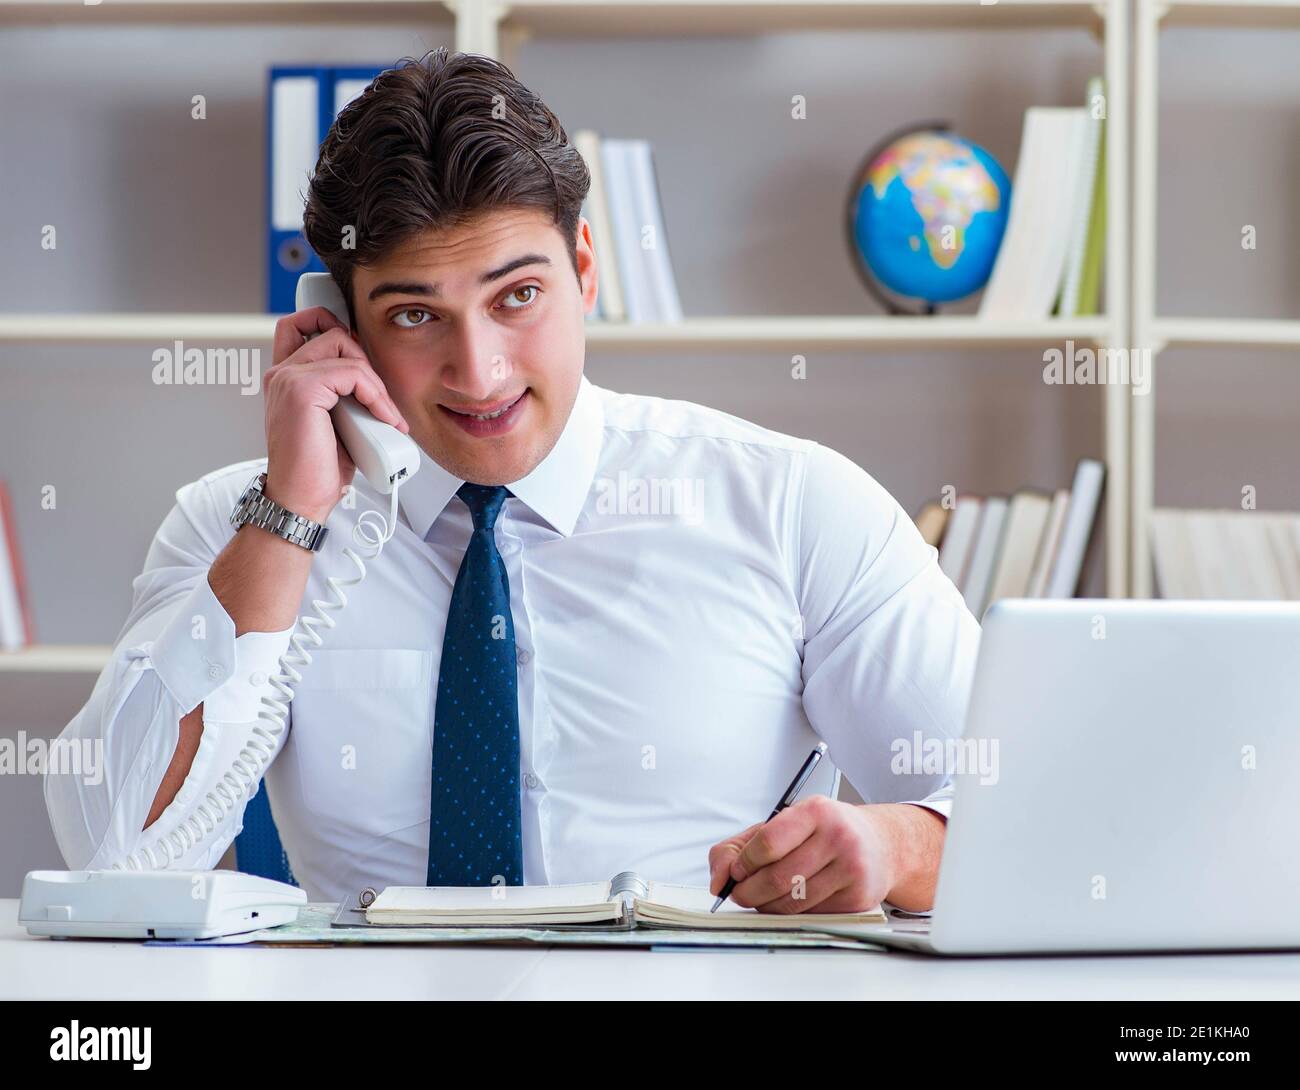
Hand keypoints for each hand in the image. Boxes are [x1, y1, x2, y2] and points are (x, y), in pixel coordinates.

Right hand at [263, 306, 410, 522]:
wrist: (301, 499)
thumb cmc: (317, 468)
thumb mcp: (336, 419)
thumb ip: (343, 391)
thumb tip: (375, 378)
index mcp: (285, 377)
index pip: (300, 324)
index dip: (332, 325)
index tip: (362, 361)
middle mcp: (281, 373)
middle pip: (332, 331)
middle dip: (365, 361)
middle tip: (380, 399)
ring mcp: (288, 378)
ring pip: (345, 348)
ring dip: (375, 383)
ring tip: (385, 416)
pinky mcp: (302, 390)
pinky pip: (353, 373)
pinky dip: (376, 395)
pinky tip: (383, 419)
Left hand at [707, 795, 896, 913]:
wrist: (881, 844)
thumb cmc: (825, 831)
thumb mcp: (786, 822)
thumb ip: (741, 845)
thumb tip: (718, 879)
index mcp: (816, 811)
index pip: (768, 843)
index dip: (743, 863)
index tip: (736, 872)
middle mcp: (838, 837)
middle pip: (777, 878)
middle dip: (748, 892)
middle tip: (740, 893)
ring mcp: (852, 868)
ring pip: (792, 902)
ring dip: (767, 906)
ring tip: (763, 897)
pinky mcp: (858, 897)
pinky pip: (811, 914)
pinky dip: (792, 912)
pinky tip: (792, 899)